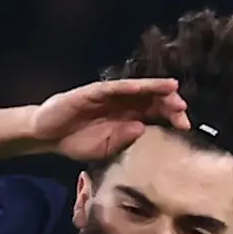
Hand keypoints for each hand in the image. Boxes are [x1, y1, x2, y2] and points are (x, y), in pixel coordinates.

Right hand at [29, 78, 188, 162]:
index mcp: (129, 117)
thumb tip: (142, 129)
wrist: (47, 136)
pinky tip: (143, 87)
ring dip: (155, 89)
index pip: (155, 113)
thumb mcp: (107, 148)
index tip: (185, 125)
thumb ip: (125, 140)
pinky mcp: (94, 92)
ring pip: (138, 89)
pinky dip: (129, 86)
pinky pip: (114, 87)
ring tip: (172, 90)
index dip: (171, 117)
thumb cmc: (77, 142)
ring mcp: (109, 96)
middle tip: (182, 109)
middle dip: (168, 102)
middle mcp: (123, 103)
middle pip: (152, 99)